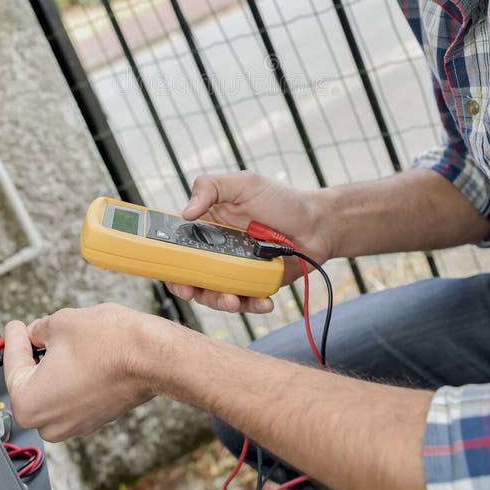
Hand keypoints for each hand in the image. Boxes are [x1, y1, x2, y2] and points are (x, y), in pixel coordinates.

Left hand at [3, 304, 166, 441]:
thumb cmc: (109, 344)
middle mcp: (50, 423)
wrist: (152, 357)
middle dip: (35, 355)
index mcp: (30, 403)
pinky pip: (75, 395)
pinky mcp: (97, 418)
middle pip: (32, 382)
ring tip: (67, 339)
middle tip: (37, 331)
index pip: (12, 365)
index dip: (13, 339)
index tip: (14, 327)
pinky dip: (75, 376)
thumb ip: (39, 329)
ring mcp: (76, 425)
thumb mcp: (61, 322)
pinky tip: (86, 354)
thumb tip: (36, 332)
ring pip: (55, 389)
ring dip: (56, 366)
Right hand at [166, 170, 325, 313]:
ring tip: (234, 301)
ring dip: (220, 302)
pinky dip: (252, 305)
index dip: (170, 261)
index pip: (180, 246)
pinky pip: (246, 301)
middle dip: (191, 289)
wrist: (319, 224)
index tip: (171, 272)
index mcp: (208, 226)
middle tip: (193, 293)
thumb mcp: (244, 183)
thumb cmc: (281, 200)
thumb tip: (185, 212)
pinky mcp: (255, 285)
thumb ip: (211, 187)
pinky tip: (264, 303)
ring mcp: (236, 270)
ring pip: (216, 294)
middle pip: (193, 276)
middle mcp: (218, 250)